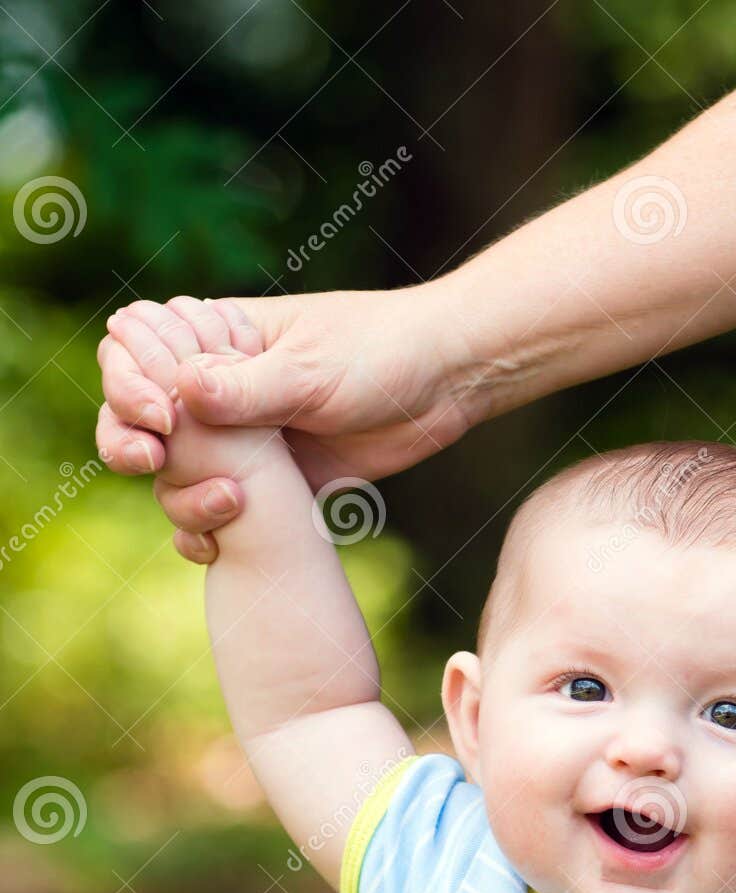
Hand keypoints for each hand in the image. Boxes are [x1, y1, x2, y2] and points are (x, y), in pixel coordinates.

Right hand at [96, 285, 475, 561]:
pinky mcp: (272, 485)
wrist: (446, 383)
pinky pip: (221, 514)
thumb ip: (247, 387)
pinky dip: (208, 533)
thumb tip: (181, 391)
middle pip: (136, 420)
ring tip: (229, 504)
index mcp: (216, 340)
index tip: (161, 418)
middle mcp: (217, 391)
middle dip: (128, 443)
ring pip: (173, 476)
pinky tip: (216, 548)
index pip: (132, 354)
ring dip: (180, 497)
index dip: (128, 386)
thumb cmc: (380, 351)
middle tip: (154, 462)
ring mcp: (242, 442)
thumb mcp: (313, 368)